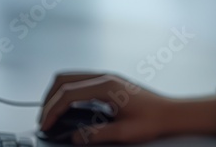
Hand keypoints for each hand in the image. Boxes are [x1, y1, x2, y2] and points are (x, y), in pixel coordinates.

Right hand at [40, 72, 215, 143]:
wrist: (172, 112)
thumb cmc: (154, 119)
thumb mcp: (123, 133)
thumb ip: (96, 135)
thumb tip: (75, 137)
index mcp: (107, 87)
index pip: (68, 94)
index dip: (52, 110)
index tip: (46, 125)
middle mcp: (105, 78)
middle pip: (64, 80)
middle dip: (49, 99)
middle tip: (44, 120)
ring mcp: (107, 78)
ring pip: (70, 78)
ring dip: (57, 94)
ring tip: (51, 115)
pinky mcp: (110, 83)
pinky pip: (81, 82)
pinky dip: (68, 93)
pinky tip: (68, 109)